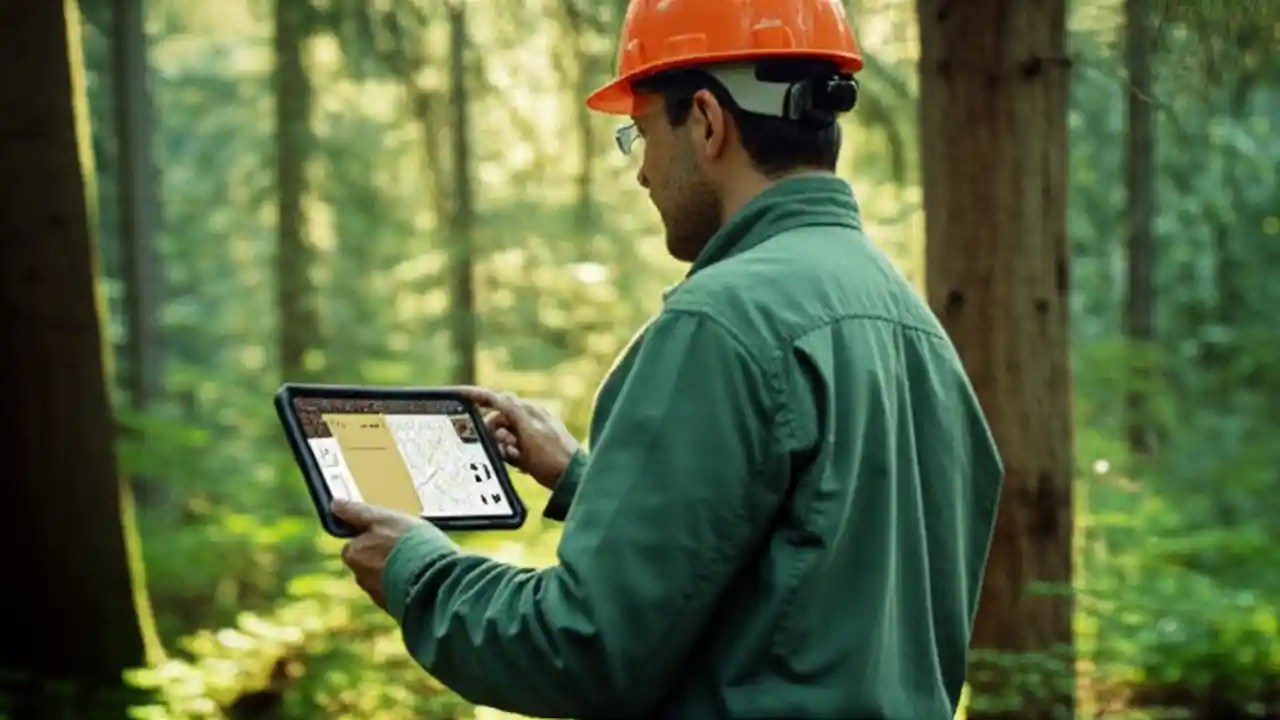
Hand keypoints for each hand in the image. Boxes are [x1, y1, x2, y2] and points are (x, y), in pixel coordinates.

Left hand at [332, 498, 423, 610]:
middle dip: (382, 555)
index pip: (354, 543)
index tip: (388, 533)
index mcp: (353, 553)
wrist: (434, 580)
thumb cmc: (407, 543)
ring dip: (396, 570)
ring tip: (419, 560)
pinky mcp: (394, 607)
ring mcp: (377, 594)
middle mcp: (360, 575)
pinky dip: (406, 584)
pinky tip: (423, 575)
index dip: (372, 536)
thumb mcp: (383, 518)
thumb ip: (357, 512)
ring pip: (384, 577)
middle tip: (406, 545)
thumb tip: (335, 504)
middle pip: (369, 562)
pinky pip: (397, 592)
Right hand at [453, 386, 580, 490]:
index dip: (475, 395)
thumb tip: (498, 395)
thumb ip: (514, 411)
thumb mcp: (530, 431)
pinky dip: (508, 455)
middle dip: (492, 432)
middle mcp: (528, 419)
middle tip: (501, 446)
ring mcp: (529, 434)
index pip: (497, 398)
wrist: (571, 479)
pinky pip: (509, 449)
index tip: (456, 394)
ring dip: (501, 446)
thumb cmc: (551, 455)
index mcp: (528, 410)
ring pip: (501, 436)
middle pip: (496, 420)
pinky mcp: (529, 450)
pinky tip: (518, 463)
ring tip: (513, 457)